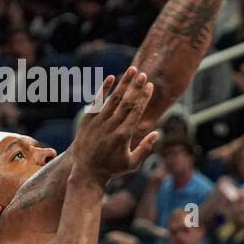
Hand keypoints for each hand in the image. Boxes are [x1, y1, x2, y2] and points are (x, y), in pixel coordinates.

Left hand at [71, 67, 157, 181]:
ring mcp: (98, 122)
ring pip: (113, 99)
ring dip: (123, 84)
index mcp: (124, 135)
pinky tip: (111, 77)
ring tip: (131, 71)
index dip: (143, 97)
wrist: (86, 173)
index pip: (136, 111)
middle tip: (143, 74)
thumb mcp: (133, 163)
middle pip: (126, 102)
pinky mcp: (88, 121)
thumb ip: (145, 148)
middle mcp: (111, 126)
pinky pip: (96, 102)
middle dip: (136, 87)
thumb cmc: (112, 169)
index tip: (150, 86)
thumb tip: (157, 133)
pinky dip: (103, 89)